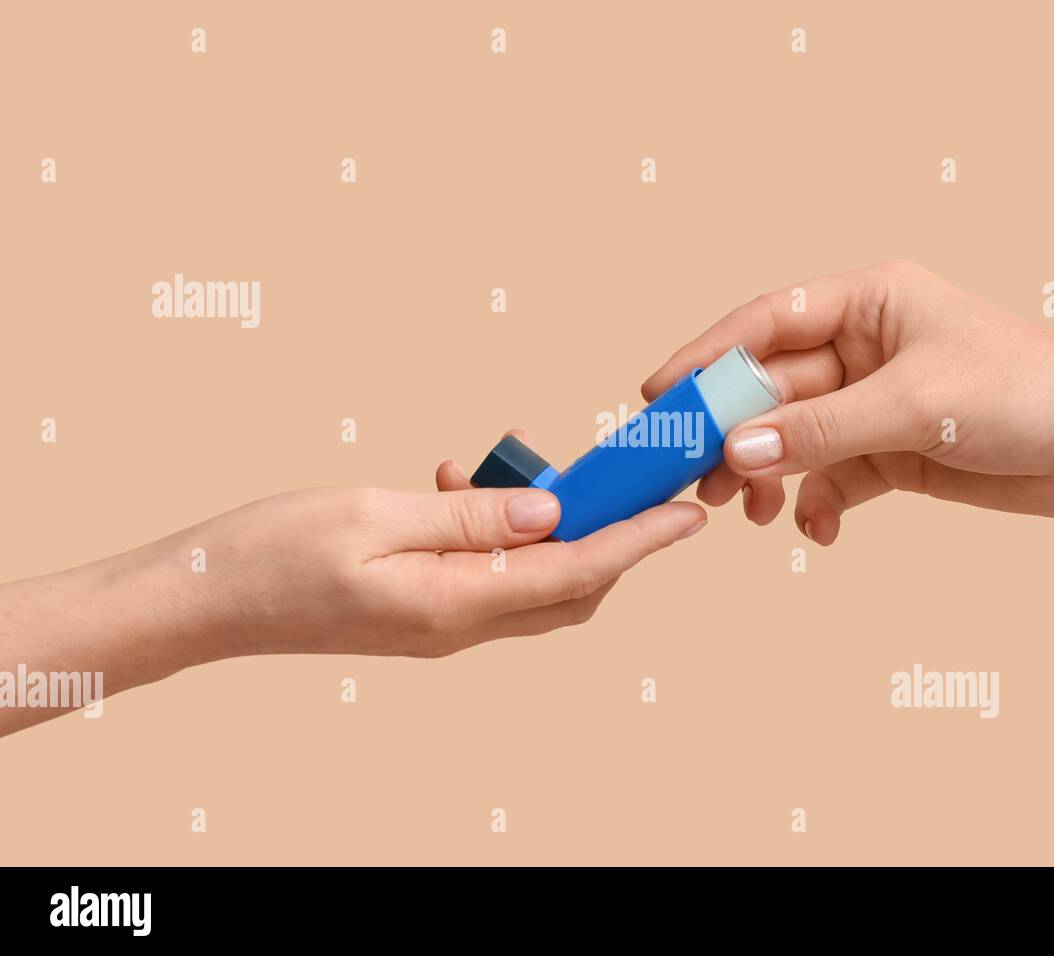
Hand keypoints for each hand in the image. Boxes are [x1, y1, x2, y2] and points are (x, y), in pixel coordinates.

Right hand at [0, 433, 704, 734]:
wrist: (202, 599)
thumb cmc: (273, 552)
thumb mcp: (373, 516)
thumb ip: (469, 515)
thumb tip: (552, 513)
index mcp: (454, 604)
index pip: (577, 572)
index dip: (639, 541)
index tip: (686, 513)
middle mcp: (458, 625)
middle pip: (571, 588)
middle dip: (613, 537)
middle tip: (630, 479)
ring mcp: (440, 624)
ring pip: (534, 582)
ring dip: (551, 529)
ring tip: (529, 466)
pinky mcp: (421, 612)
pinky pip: (488, 575)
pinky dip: (498, 531)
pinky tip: (459, 483)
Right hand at [643, 260, 1053, 542]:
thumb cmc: (1028, 392)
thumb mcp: (916, 406)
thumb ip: (822, 430)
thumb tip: (737, 450)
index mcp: (868, 303)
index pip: (765, 323)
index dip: (707, 357)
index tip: (659, 395)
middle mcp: (864, 348)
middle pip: (771, 389)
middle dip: (734, 433)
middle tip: (694, 476)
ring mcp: (875, 403)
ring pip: (794, 438)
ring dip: (768, 475)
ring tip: (750, 514)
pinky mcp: (891, 452)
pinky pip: (830, 477)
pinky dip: (816, 505)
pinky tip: (817, 531)